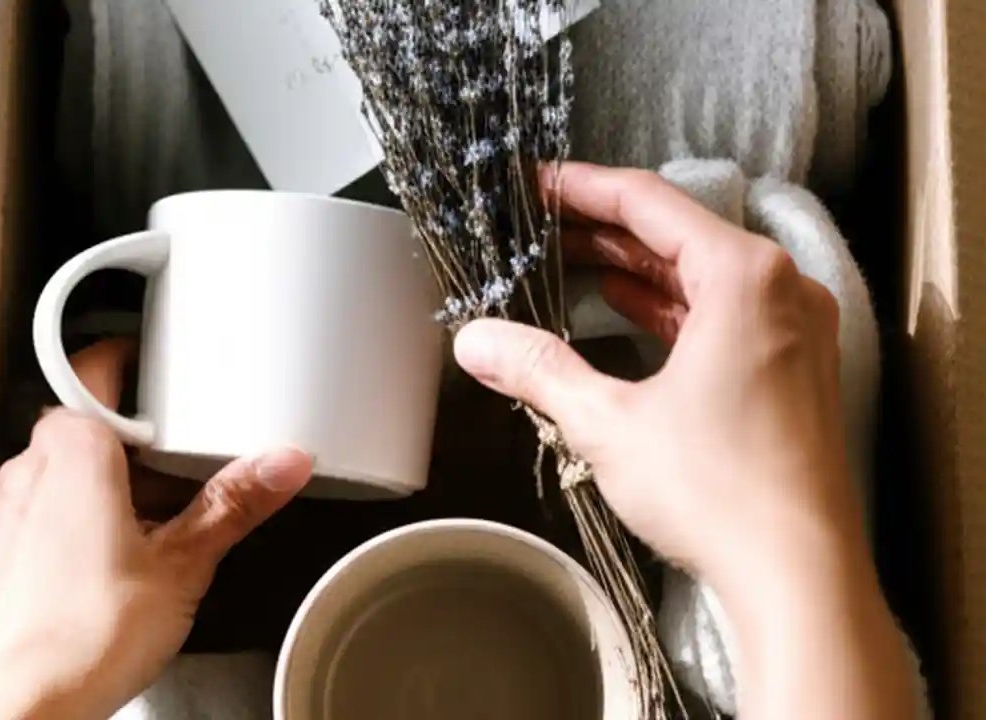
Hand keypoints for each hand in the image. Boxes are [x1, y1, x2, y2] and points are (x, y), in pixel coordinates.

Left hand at [0, 341, 312, 719]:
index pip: (101, 364)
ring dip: (126, 481)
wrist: (15, 705)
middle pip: (99, 419)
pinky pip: (60, 506)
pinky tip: (129, 559)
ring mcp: (17, 507)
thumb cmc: (78, 634)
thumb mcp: (183, 561)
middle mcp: (34, 466)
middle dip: (150, 437)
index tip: (177, 368)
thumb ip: (235, 503)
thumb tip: (280, 463)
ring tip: (169, 519)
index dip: (144, 362)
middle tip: (195, 458)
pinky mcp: (14, 547)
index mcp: (73, 446)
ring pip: (79, 466)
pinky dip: (97, 516)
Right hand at [453, 163, 917, 718]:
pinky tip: (624, 306)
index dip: (582, 188)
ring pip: (700, 273)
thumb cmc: (720, 490)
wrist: (798, 572)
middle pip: (677, 233)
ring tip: (567, 259)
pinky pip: (722, 311)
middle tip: (538, 223)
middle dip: (603, 228)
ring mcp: (792, 329)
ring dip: (634, 266)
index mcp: (744, 277)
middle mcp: (781, 289)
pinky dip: (669, 304)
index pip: (649, 203)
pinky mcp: (791, 368)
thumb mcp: (609, 422)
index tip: (534, 183)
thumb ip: (538, 370)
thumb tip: (474, 342)